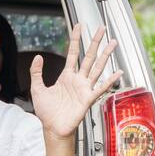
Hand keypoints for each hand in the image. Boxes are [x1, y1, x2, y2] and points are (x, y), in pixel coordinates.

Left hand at [30, 23, 122, 139]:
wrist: (52, 128)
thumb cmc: (47, 112)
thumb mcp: (37, 89)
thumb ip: (36, 72)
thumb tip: (38, 57)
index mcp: (66, 76)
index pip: (73, 53)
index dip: (75, 39)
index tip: (79, 26)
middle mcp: (77, 80)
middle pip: (89, 56)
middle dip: (95, 42)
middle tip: (101, 29)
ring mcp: (84, 88)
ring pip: (97, 68)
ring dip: (105, 55)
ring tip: (112, 43)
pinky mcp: (88, 99)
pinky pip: (101, 88)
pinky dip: (110, 81)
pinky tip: (117, 73)